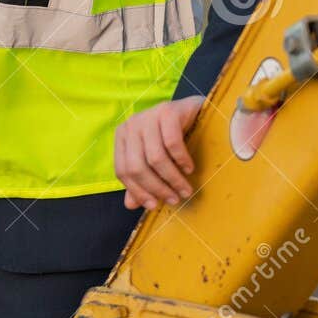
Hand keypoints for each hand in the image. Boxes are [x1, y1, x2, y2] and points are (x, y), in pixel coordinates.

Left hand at [115, 95, 203, 209]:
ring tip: (185, 189)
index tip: (154, 206)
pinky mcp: (167, 111)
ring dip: (173, 178)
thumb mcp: (154, 159)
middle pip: (136, 166)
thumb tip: (130, 204)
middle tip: (175, 199)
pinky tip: (189, 168)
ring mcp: (148, 116)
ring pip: (155, 158)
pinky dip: (182, 160)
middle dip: (157, 188)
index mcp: (122, 137)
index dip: (138, 191)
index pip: (122, 170)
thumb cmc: (173, 137)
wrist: (195, 110)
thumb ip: (141, 180)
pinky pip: (172, 143)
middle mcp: (131, 125)